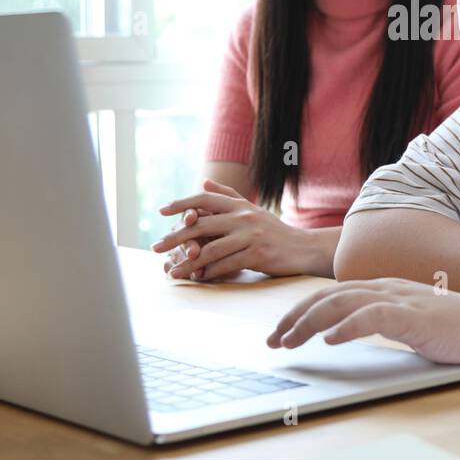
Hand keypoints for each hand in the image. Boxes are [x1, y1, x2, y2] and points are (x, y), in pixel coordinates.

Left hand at [152, 179, 321, 279]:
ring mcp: (251, 236)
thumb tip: (203, 180)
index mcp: (240, 205)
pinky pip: (226, 265)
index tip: (161, 211)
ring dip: (188, 262)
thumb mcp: (252, 210)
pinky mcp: (257, 255)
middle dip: (175, 236)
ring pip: (210, 249)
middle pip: (201, 224)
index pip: (204, 198)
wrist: (304, 249)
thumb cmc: (275, 231)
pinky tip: (197, 279)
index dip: (181, 203)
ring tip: (172, 271)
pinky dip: (209, 274)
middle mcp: (243, 217)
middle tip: (156, 247)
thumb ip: (228, 195)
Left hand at [266, 277, 459, 375]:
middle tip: (274, 340)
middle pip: (329, 295)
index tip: (282, 331)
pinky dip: (348, 327)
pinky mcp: (414, 316)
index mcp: (385, 287)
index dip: (303, 310)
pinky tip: (330, 340)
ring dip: (311, 323)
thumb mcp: (409, 321)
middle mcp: (388, 287)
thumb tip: (348, 332)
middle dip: (296, 317)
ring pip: (343, 303)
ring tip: (290, 340)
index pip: (332, 293)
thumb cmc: (457, 329)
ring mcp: (401, 299)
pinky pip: (373, 318)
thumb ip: (381, 320)